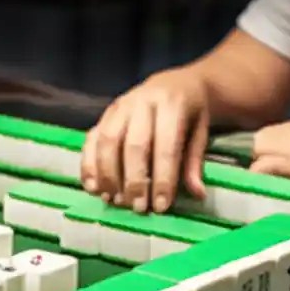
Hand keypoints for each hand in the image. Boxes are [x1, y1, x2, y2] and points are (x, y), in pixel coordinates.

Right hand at [81, 68, 211, 213]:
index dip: (162, 179)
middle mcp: (142, 101)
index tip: (160, 206)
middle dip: (134, 181)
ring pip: (108, 142)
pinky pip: (91, 140)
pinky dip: (89, 165)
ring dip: (109, 175)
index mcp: (172, 104)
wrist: (174, 83)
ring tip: (115, 200)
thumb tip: (197, 194)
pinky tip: (93, 188)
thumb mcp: (200, 132)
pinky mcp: (104, 114)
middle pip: (134, 145)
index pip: (166, 146)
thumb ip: (194, 163)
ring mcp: (120, 106)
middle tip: (137, 207)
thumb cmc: (189, 113)